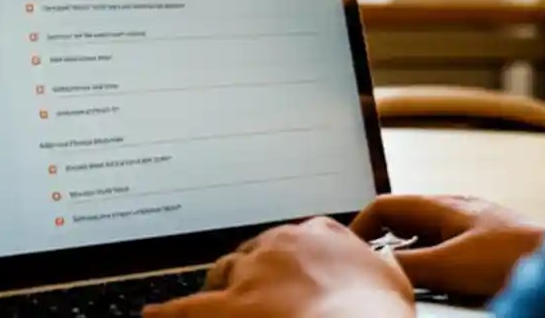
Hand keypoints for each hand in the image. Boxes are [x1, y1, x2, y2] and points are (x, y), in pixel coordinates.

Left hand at [143, 217, 412, 317]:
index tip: (288, 270)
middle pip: (255, 253)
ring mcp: (250, 275)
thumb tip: (380, 266)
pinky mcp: (225, 308)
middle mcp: (281, 246)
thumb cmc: (377, 314)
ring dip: (217, 286)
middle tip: (252, 292)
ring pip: (222, 273)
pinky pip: (185, 310)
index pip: (296, 239)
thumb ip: (375, 265)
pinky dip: (167, 313)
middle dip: (251, 269)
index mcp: (322, 235)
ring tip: (207, 300)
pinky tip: (154, 315)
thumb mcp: (390, 279)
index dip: (288, 258)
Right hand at [350, 195, 544, 298]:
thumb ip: (409, 264)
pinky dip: (430, 266)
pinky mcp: (485, 246)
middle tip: (366, 269)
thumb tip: (374, 265)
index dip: (360, 227)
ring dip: (406, 257)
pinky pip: (445, 252)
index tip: (347, 253)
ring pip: (424, 239)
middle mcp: (454, 211)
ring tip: (396, 280)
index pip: (385, 206)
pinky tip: (434, 286)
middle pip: (402, 221)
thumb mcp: (449, 264)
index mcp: (442, 205)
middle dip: (381, 244)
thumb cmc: (511, 256)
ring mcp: (471, 227)